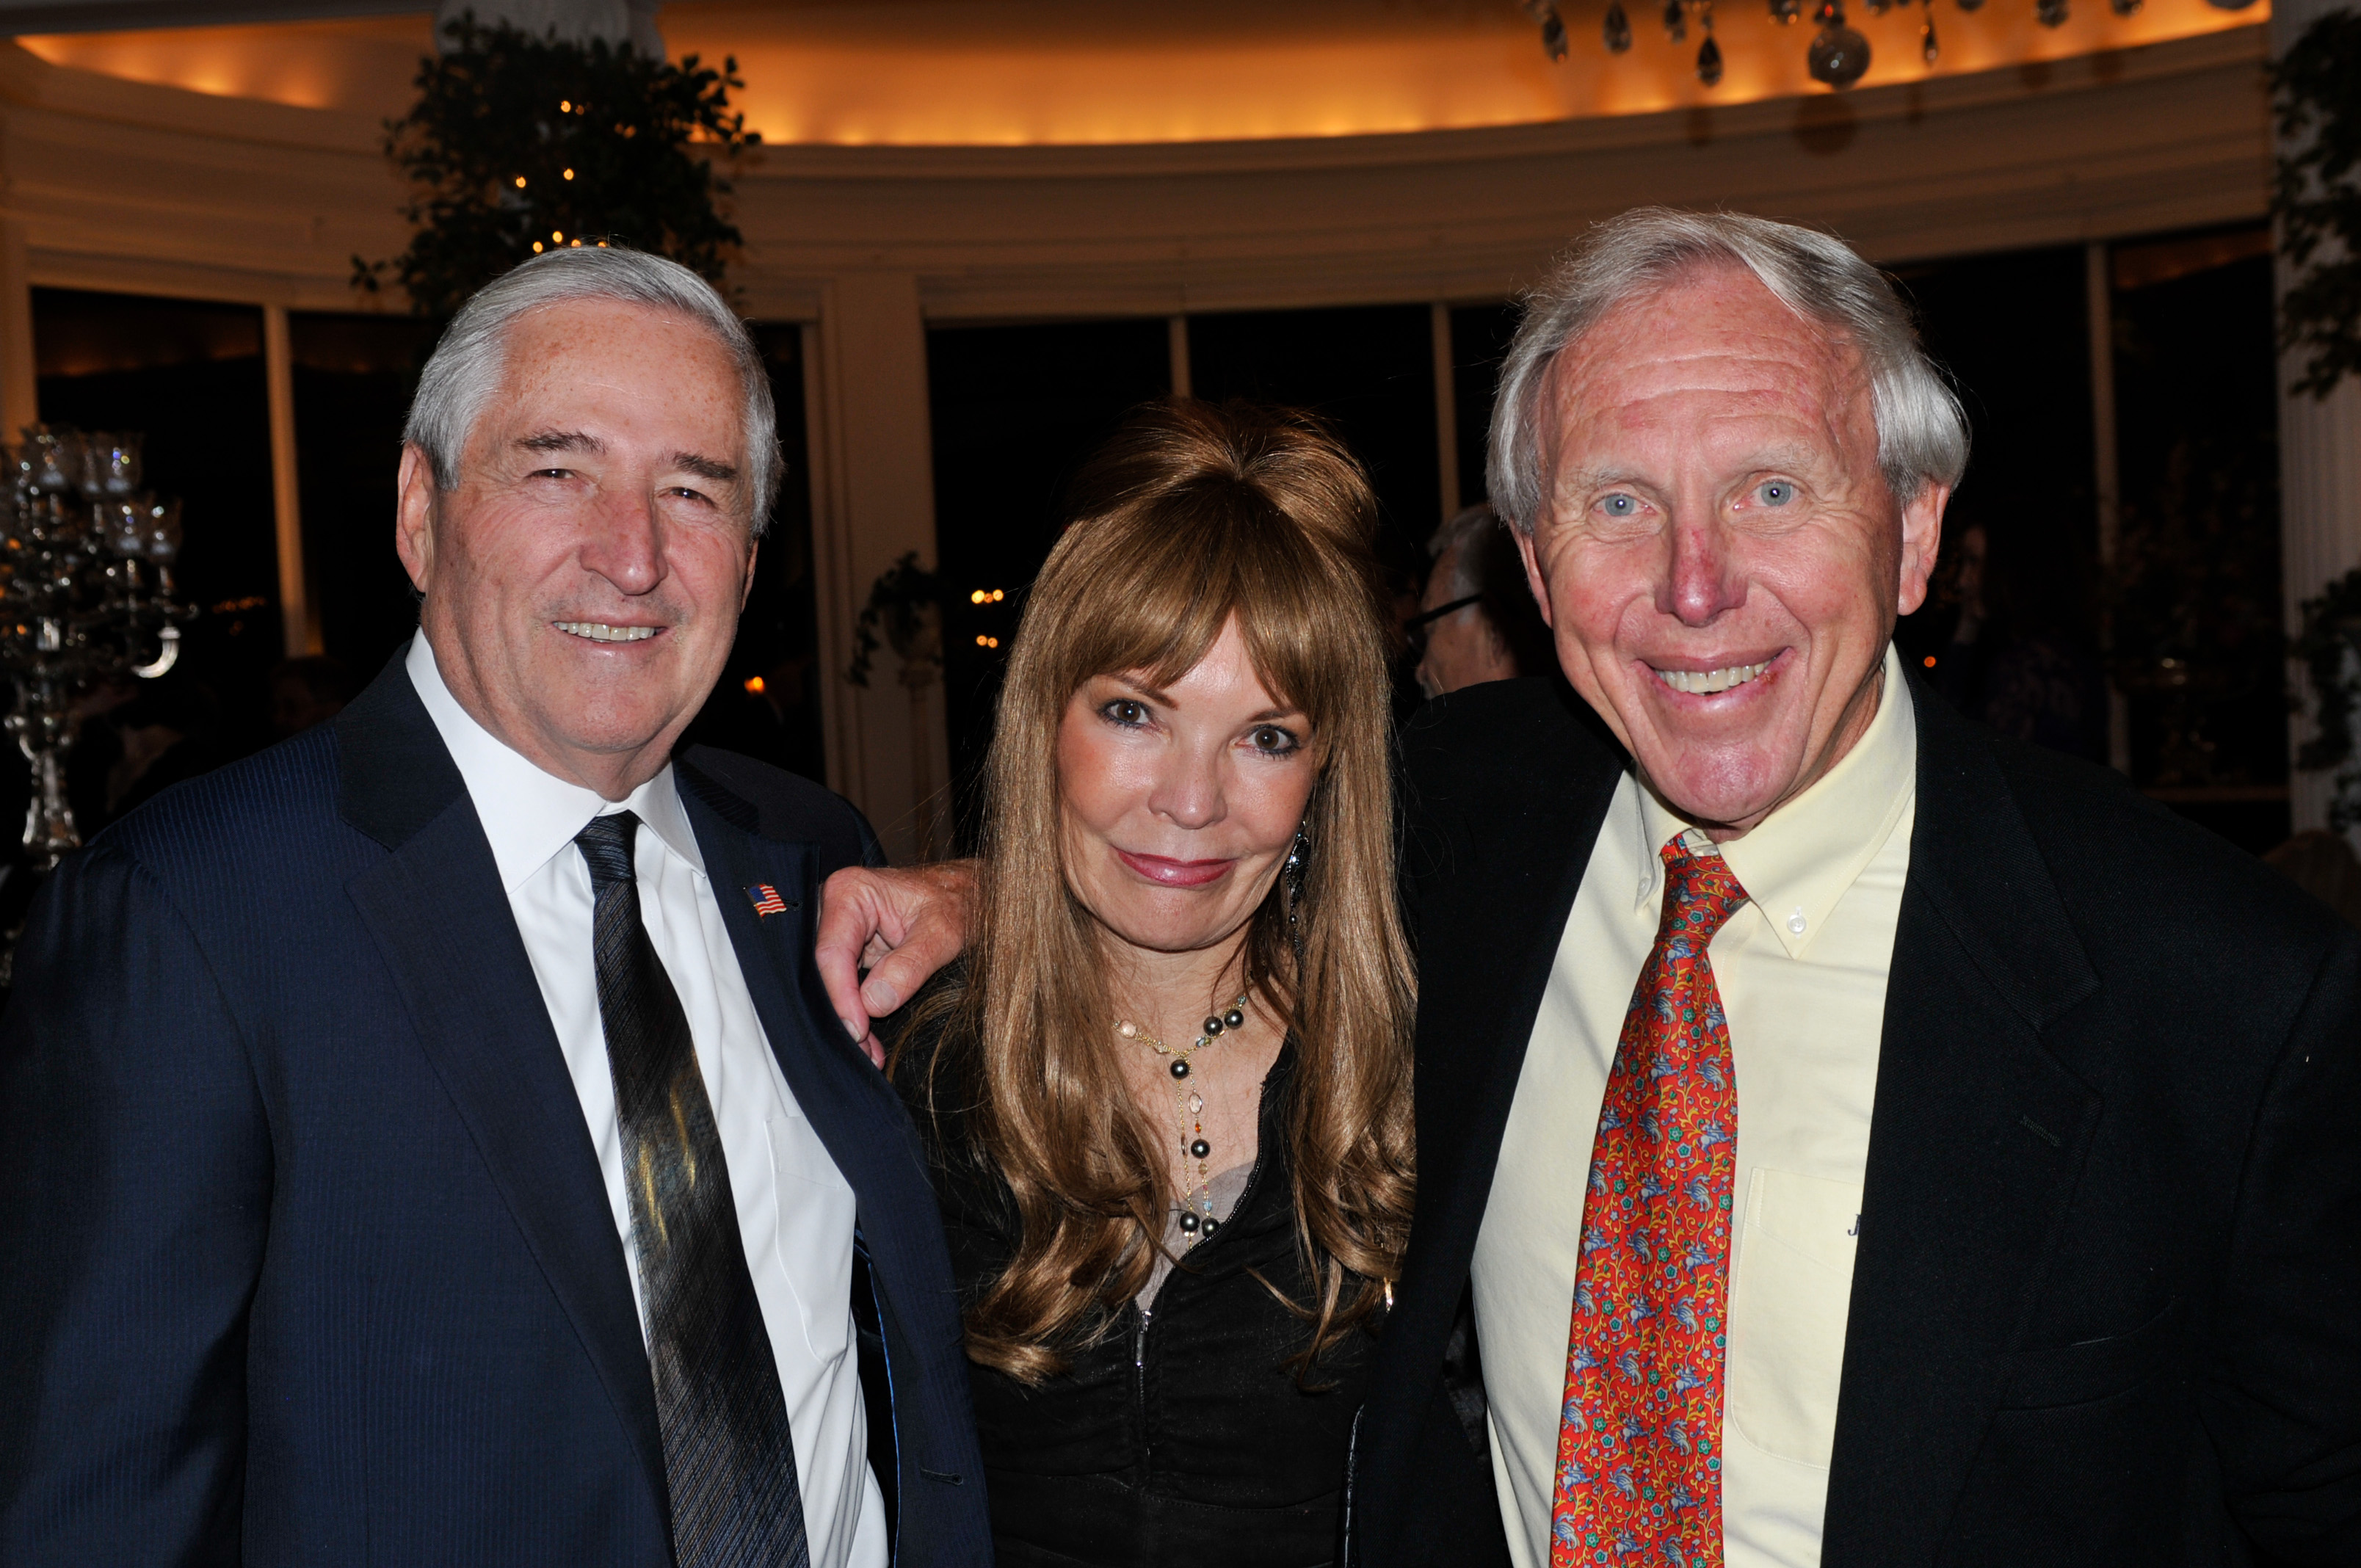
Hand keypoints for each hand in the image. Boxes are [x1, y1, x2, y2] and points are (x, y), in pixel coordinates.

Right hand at [816, 860, 978, 1067]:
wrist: (970, 897)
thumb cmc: (959, 903)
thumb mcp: (944, 932)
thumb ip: (910, 966)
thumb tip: (873, 1002)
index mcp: (850, 893)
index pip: (832, 952)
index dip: (840, 996)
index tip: (858, 1030)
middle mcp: (837, 911)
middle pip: (824, 972)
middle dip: (841, 1015)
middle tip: (862, 1052)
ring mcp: (842, 933)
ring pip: (831, 986)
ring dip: (848, 1021)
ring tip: (869, 1054)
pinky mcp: (852, 954)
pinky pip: (846, 990)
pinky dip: (858, 1017)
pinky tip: (870, 1045)